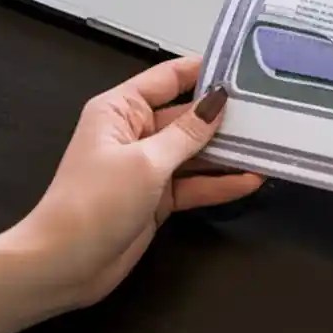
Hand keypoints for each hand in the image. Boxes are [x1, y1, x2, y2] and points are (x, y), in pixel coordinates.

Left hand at [14, 57, 263, 306]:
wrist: (64, 265)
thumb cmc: (94, 202)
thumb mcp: (145, 161)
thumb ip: (187, 133)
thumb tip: (217, 101)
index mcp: (120, 110)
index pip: (167, 78)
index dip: (203, 70)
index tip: (243, 67)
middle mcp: (134, 132)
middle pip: (187, 116)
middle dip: (224, 116)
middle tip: (268, 111)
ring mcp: (147, 167)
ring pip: (195, 152)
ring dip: (227, 153)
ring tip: (268, 145)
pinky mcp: (158, 197)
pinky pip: (194, 183)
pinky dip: (219, 183)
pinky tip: (250, 180)